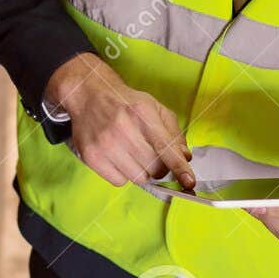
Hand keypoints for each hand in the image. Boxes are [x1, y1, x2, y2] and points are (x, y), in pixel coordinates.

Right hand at [44, 53, 195, 189]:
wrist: (89, 95)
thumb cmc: (125, 103)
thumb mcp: (154, 107)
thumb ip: (173, 132)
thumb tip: (185, 157)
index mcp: (142, 113)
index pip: (164, 146)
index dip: (179, 167)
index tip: (189, 182)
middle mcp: (122, 128)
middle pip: (154, 168)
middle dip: (160, 167)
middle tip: (152, 154)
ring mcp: (105, 144)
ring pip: (138, 178)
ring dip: (142, 171)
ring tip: (133, 153)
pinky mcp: (92, 157)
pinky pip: (119, 181)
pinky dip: (123, 174)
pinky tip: (119, 157)